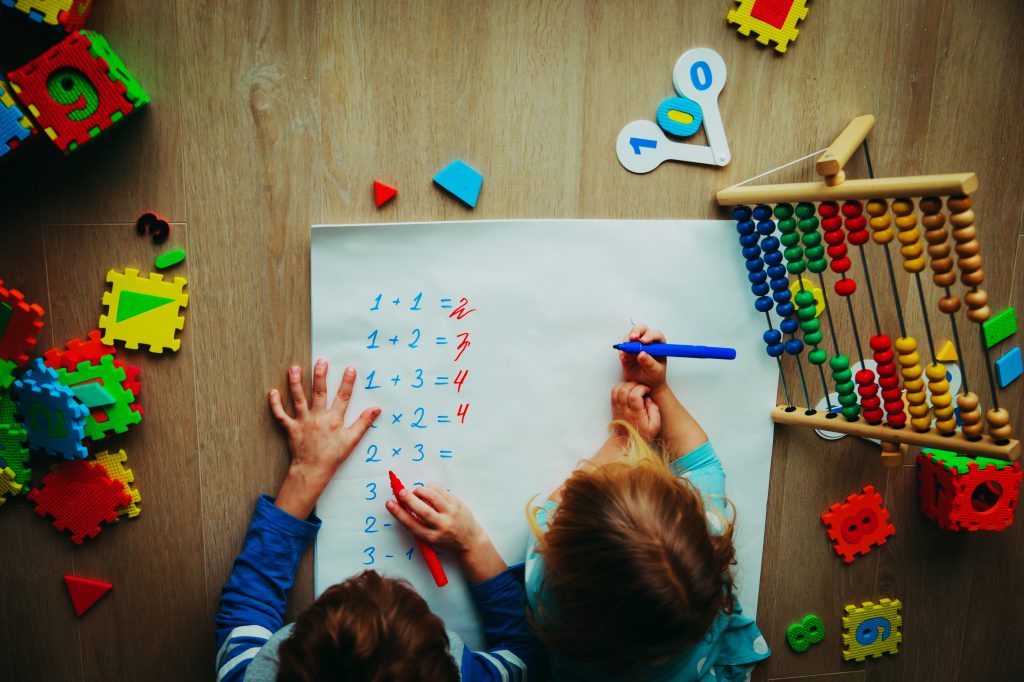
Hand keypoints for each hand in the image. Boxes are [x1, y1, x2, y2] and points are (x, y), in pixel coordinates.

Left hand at [269, 360, 379, 517]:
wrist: (312, 471)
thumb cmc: (333, 456)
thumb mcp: (352, 440)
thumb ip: (363, 423)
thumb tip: (376, 409)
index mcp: (334, 419)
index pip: (343, 397)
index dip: (347, 382)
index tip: (350, 368)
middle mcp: (318, 417)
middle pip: (319, 392)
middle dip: (320, 375)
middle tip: (321, 361)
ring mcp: (303, 422)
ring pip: (298, 399)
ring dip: (296, 383)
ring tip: (294, 368)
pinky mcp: (291, 428)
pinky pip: (280, 415)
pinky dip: (275, 404)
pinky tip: (273, 392)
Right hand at [386, 485, 486, 553]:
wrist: (469, 540)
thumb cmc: (445, 539)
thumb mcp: (430, 538)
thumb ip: (418, 525)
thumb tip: (403, 505)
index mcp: (431, 537)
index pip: (412, 524)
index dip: (398, 513)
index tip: (389, 503)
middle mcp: (442, 526)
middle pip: (423, 510)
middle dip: (409, 499)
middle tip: (400, 492)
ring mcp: (451, 514)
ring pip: (433, 497)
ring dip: (420, 491)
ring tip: (415, 491)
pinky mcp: (457, 504)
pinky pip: (441, 491)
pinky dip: (431, 488)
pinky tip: (427, 490)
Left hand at [611, 381, 660, 439]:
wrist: (625, 442)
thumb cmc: (641, 434)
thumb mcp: (655, 426)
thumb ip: (655, 411)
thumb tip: (648, 399)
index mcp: (635, 414)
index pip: (634, 395)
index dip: (641, 388)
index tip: (647, 390)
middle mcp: (624, 410)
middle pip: (624, 390)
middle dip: (634, 384)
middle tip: (641, 388)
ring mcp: (617, 408)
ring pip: (617, 389)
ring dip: (626, 385)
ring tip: (635, 388)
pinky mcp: (613, 407)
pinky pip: (613, 392)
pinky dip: (620, 387)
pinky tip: (628, 390)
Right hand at [620, 324, 667, 390]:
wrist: (645, 385)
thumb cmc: (655, 377)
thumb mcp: (655, 371)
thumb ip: (649, 363)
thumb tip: (642, 354)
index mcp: (659, 344)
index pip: (655, 334)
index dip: (650, 335)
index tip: (644, 341)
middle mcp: (647, 342)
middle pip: (641, 329)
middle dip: (636, 332)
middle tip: (633, 338)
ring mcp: (636, 346)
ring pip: (630, 336)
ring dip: (627, 342)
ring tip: (627, 354)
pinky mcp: (627, 351)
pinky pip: (623, 347)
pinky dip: (622, 351)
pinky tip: (624, 358)